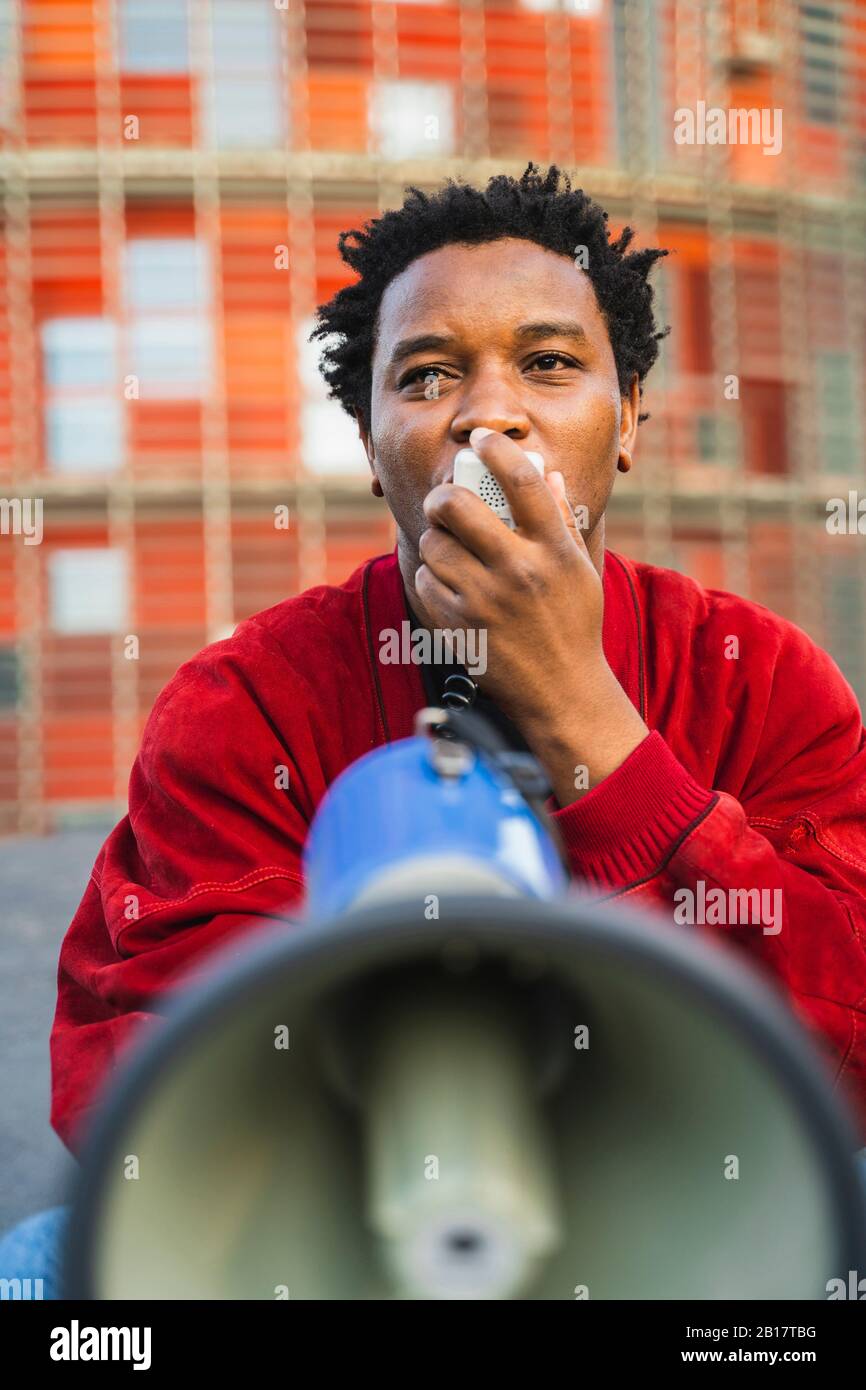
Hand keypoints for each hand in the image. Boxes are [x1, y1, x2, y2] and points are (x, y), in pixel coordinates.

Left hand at [416, 428, 648, 803]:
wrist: (562, 692)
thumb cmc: (573, 625)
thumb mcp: (579, 568)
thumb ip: (559, 519)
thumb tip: (545, 472)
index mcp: (554, 551)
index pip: (522, 481)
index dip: (496, 448)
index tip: (480, 438)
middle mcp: (519, 572)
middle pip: (458, 507)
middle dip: (442, 497)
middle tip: (444, 501)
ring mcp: (486, 603)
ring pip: (434, 546)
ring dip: (436, 542)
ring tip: (450, 551)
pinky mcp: (460, 629)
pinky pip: (425, 584)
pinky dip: (431, 579)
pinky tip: (449, 586)